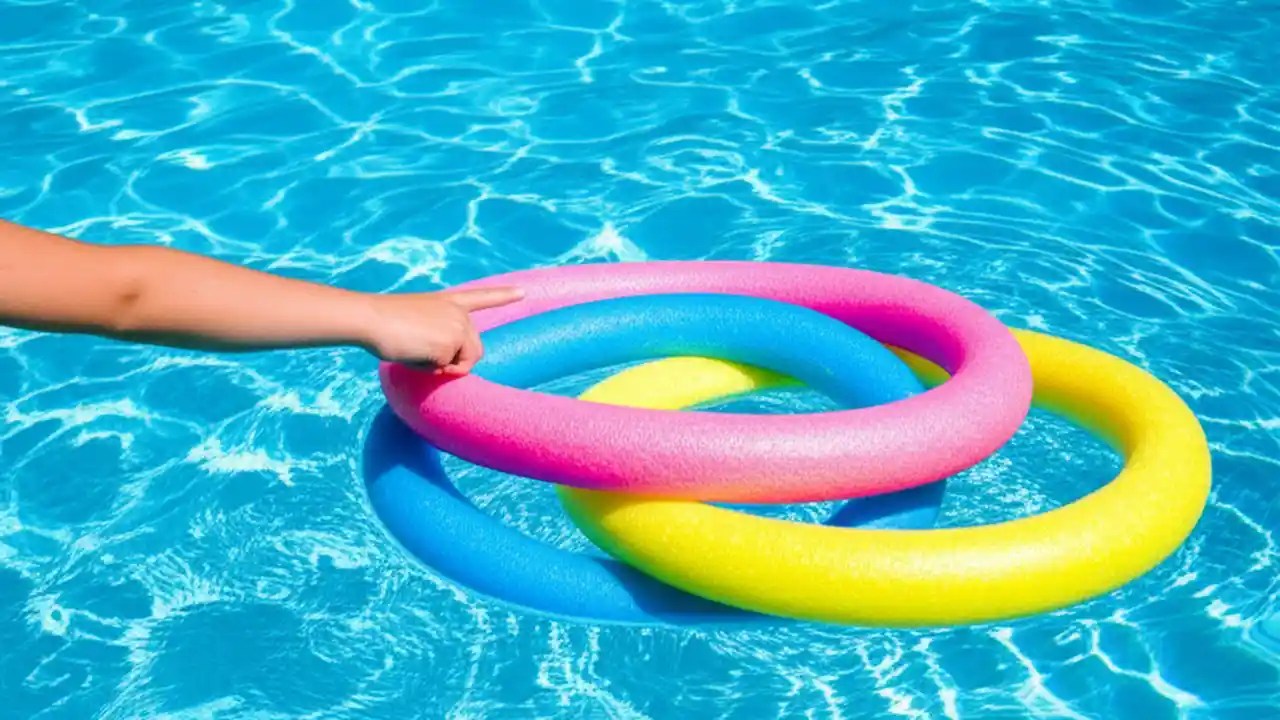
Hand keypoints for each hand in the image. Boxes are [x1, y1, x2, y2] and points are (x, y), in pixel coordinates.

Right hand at [362, 286, 523, 373]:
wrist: (371, 318)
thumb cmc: (386, 322)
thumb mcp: (420, 323)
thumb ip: (439, 336)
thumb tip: (451, 364)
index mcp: (449, 302)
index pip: (482, 297)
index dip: (504, 296)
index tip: (523, 293)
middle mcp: (459, 314)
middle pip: (475, 351)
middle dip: (458, 363)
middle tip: (428, 358)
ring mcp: (457, 327)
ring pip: (464, 364)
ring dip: (443, 367)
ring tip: (417, 350)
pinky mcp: (451, 344)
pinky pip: (445, 371)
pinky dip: (428, 369)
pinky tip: (413, 352)